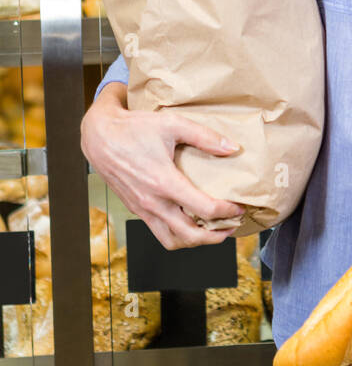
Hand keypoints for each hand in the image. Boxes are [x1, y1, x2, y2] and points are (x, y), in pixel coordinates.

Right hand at [81, 86, 245, 250]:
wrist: (99, 136)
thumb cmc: (134, 128)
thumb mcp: (172, 124)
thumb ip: (205, 136)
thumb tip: (232, 147)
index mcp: (164, 182)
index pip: (204, 209)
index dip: (227, 212)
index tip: (239, 207)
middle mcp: (153, 202)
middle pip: (190, 236)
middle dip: (216, 236)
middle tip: (232, 226)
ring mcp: (143, 209)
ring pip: (172, 241)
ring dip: (195, 241)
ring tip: (212, 231)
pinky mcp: (136, 209)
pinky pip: (159, 232)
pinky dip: (178, 234)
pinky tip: (189, 221)